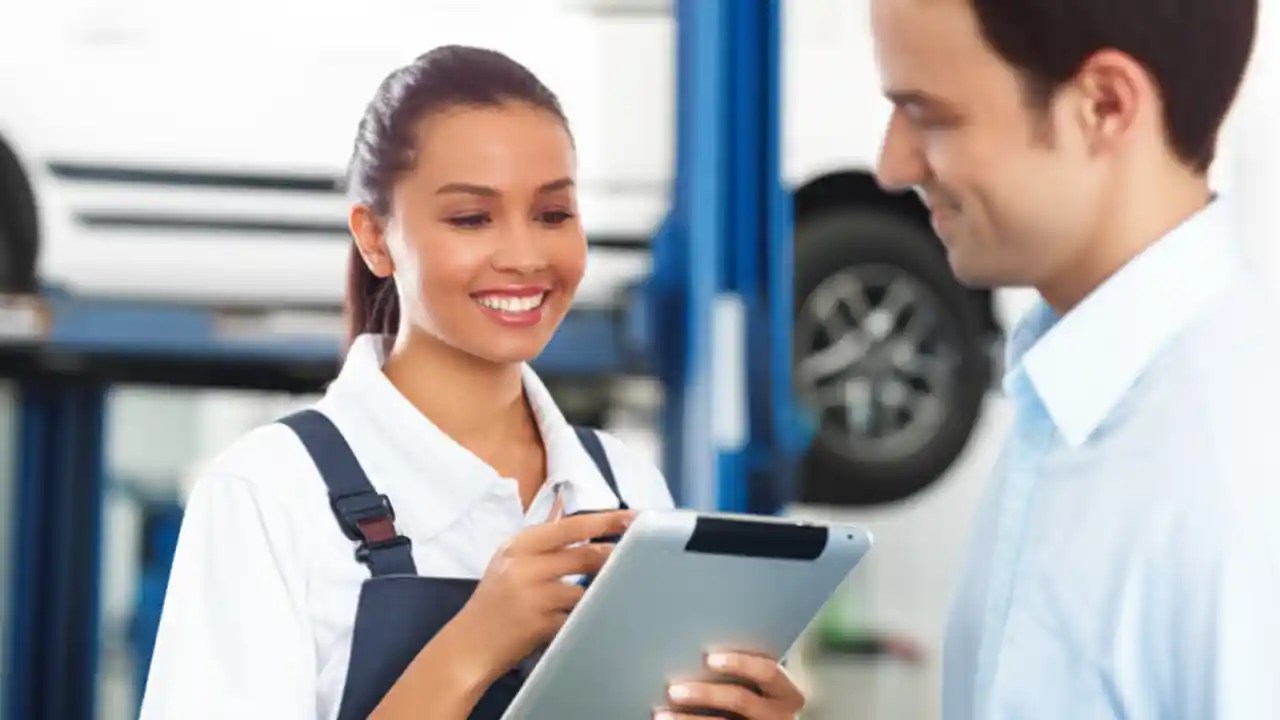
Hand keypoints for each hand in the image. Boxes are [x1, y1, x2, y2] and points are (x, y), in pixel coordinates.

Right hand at [454, 504, 635, 677]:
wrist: (468, 645)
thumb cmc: (494, 599)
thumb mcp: (509, 560)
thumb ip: (541, 535)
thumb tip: (563, 503)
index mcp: (519, 545)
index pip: (570, 527)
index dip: (606, 521)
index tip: (635, 518)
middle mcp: (524, 566)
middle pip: (584, 556)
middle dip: (614, 558)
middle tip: (639, 558)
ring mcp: (532, 597)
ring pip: (585, 590)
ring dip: (605, 591)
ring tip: (619, 591)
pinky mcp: (539, 626)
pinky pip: (577, 618)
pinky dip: (591, 618)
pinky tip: (600, 619)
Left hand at [656, 651, 804, 719]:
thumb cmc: (763, 696)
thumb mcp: (766, 685)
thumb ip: (748, 668)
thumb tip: (701, 641)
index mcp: (787, 692)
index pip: (767, 671)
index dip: (740, 663)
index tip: (709, 657)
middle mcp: (780, 715)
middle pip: (741, 699)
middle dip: (705, 694)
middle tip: (674, 689)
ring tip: (663, 714)